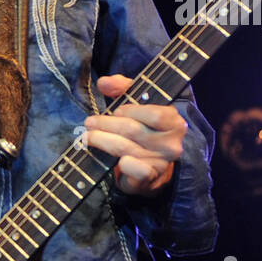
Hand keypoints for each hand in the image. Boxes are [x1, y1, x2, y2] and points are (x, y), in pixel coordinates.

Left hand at [84, 74, 186, 195]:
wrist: (151, 168)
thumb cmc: (142, 129)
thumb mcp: (136, 103)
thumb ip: (123, 88)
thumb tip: (104, 82)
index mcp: (173, 122)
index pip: (154, 114)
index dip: (130, 111)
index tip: (115, 111)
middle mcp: (171, 143)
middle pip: (133, 130)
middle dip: (106, 124)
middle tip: (89, 123)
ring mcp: (162, 162)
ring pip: (126, 148)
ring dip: (102, 140)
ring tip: (88, 136)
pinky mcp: (150, 178)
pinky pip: (137, 169)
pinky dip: (125, 165)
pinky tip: (115, 161)